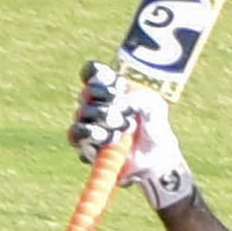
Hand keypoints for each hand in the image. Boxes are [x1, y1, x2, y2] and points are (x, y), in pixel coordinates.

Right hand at [69, 62, 192, 209]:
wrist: (154, 158)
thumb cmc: (154, 128)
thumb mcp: (155, 108)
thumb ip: (142, 98)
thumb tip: (123, 101)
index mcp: (110, 89)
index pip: (92, 72)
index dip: (100, 75)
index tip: (118, 83)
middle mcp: (95, 103)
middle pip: (88, 91)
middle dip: (109, 98)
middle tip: (128, 109)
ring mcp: (87, 123)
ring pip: (82, 111)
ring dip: (104, 117)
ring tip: (125, 127)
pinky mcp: (84, 143)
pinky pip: (76, 133)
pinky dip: (92, 133)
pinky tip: (109, 137)